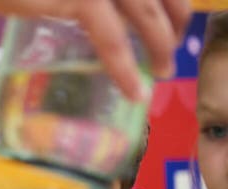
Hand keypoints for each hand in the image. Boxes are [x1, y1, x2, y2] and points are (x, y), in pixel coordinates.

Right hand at [0, 0, 189, 99]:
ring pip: (148, 17)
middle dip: (173, 27)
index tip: (174, 23)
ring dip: (160, 48)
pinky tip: (133, 90)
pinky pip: (113, 41)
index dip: (174, 4)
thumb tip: (103, 8)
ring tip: (160, 72)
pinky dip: (125, 69)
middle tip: (169, 55)